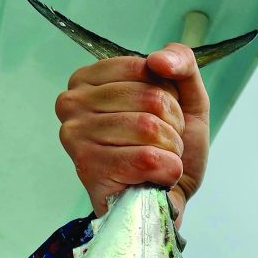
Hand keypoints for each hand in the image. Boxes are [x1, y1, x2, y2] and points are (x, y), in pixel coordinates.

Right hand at [54, 45, 209, 220]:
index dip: (169, 95)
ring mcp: (74, 137)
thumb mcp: (185, 96)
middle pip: (150, 98)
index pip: (144, 67)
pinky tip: (155, 177)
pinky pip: (147, 159)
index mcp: (88, 80)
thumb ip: (181, 62)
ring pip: (150, 128)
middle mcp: (71, 104)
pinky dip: (167, 170)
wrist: (169, 197)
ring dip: (170, 149)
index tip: (161, 115)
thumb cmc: (169, 147)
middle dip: (172, 125)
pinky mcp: (88, 169)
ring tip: (158, 160)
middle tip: (161, 144)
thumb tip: (158, 59)